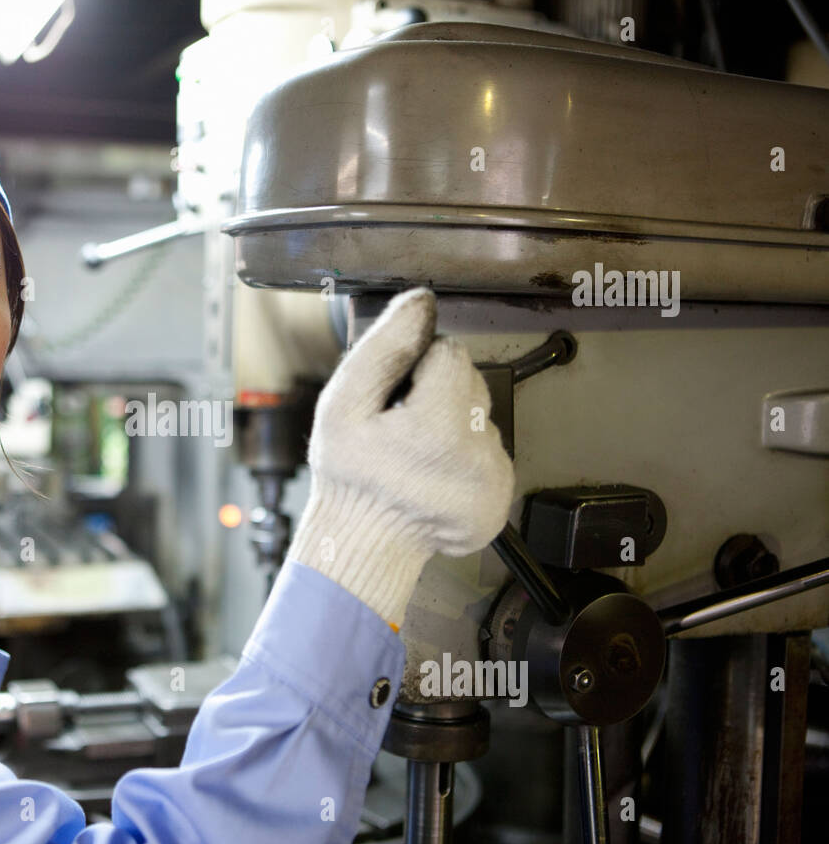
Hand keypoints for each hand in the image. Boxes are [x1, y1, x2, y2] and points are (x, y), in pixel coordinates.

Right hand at [285, 287, 514, 625]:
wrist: (363, 540)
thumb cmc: (349, 476)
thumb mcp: (343, 406)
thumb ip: (384, 350)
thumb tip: (421, 303)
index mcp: (437, 430)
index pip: (451, 355)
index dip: (419, 370)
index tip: (396, 401)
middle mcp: (476, 457)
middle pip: (474, 384)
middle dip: (440, 396)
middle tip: (402, 429)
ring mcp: (494, 482)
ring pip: (484, 417)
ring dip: (454, 426)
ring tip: (417, 455)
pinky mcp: (501, 498)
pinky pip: (491, 452)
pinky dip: (466, 457)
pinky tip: (435, 474)